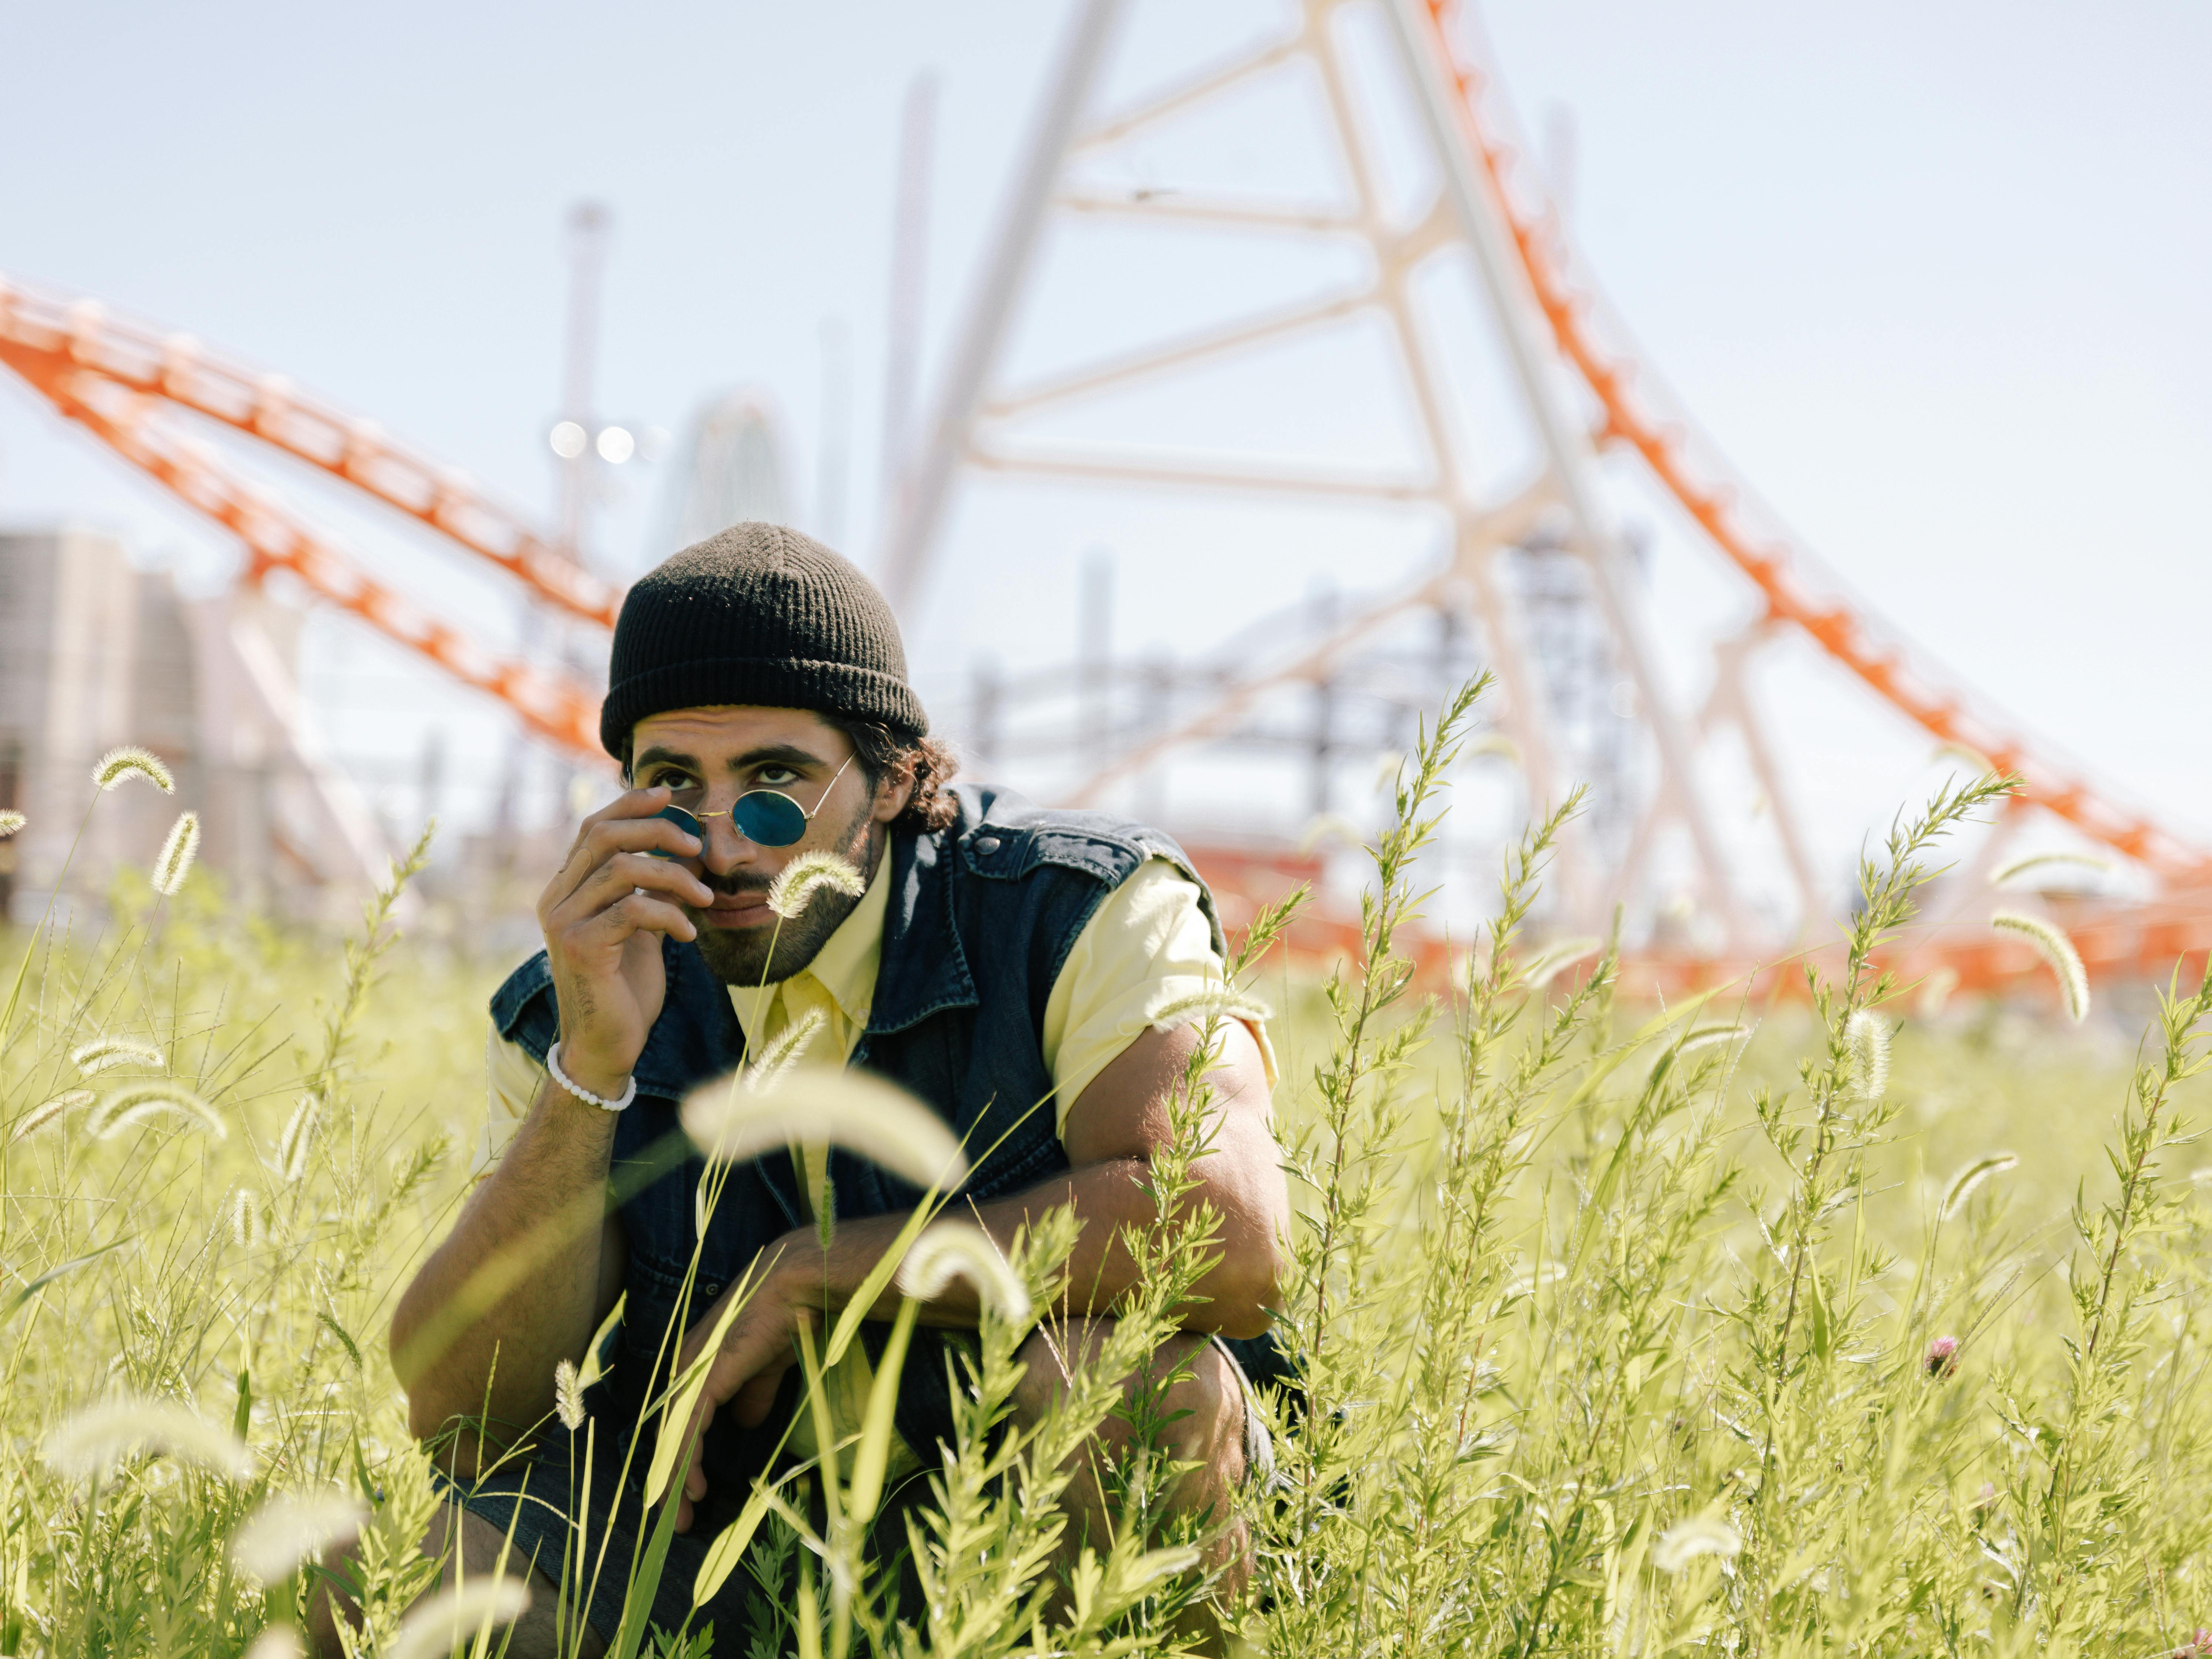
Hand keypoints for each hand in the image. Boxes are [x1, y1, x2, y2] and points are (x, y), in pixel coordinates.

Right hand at [536, 786, 710, 1096]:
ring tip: (705, 898)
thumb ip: (648, 890)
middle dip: (656, 831)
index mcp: (566, 889)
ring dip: (674, 877)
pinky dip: (670, 914)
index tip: (669, 795)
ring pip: (622, 869)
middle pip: (603, 836)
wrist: (605, 1047)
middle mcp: (556, 900)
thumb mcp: (639, 929)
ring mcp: (563, 923)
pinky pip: (632, 910)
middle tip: (696, 846)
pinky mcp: (580, 948)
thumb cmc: (625, 987)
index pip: (593, 828)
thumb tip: (682, 851)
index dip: (630, 805)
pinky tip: (689, 934)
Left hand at [667, 1255, 815, 1532]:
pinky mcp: (703, 1380)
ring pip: (672, 1439)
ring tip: (684, 1515)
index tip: (690, 1496)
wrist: (793, 1288)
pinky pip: (688, 1432)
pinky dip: (688, 1463)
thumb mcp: (764, 1370)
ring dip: (676, 1481)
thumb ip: (750, 1398)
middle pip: (668, 1435)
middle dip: (671, 1480)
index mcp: (696, 1365)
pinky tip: (694, 1489)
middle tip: (679, 1521)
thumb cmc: (783, 1320)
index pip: (679, 1421)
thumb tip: (745, 1427)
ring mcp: (690, 1374)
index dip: (681, 1458)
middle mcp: (684, 1369)